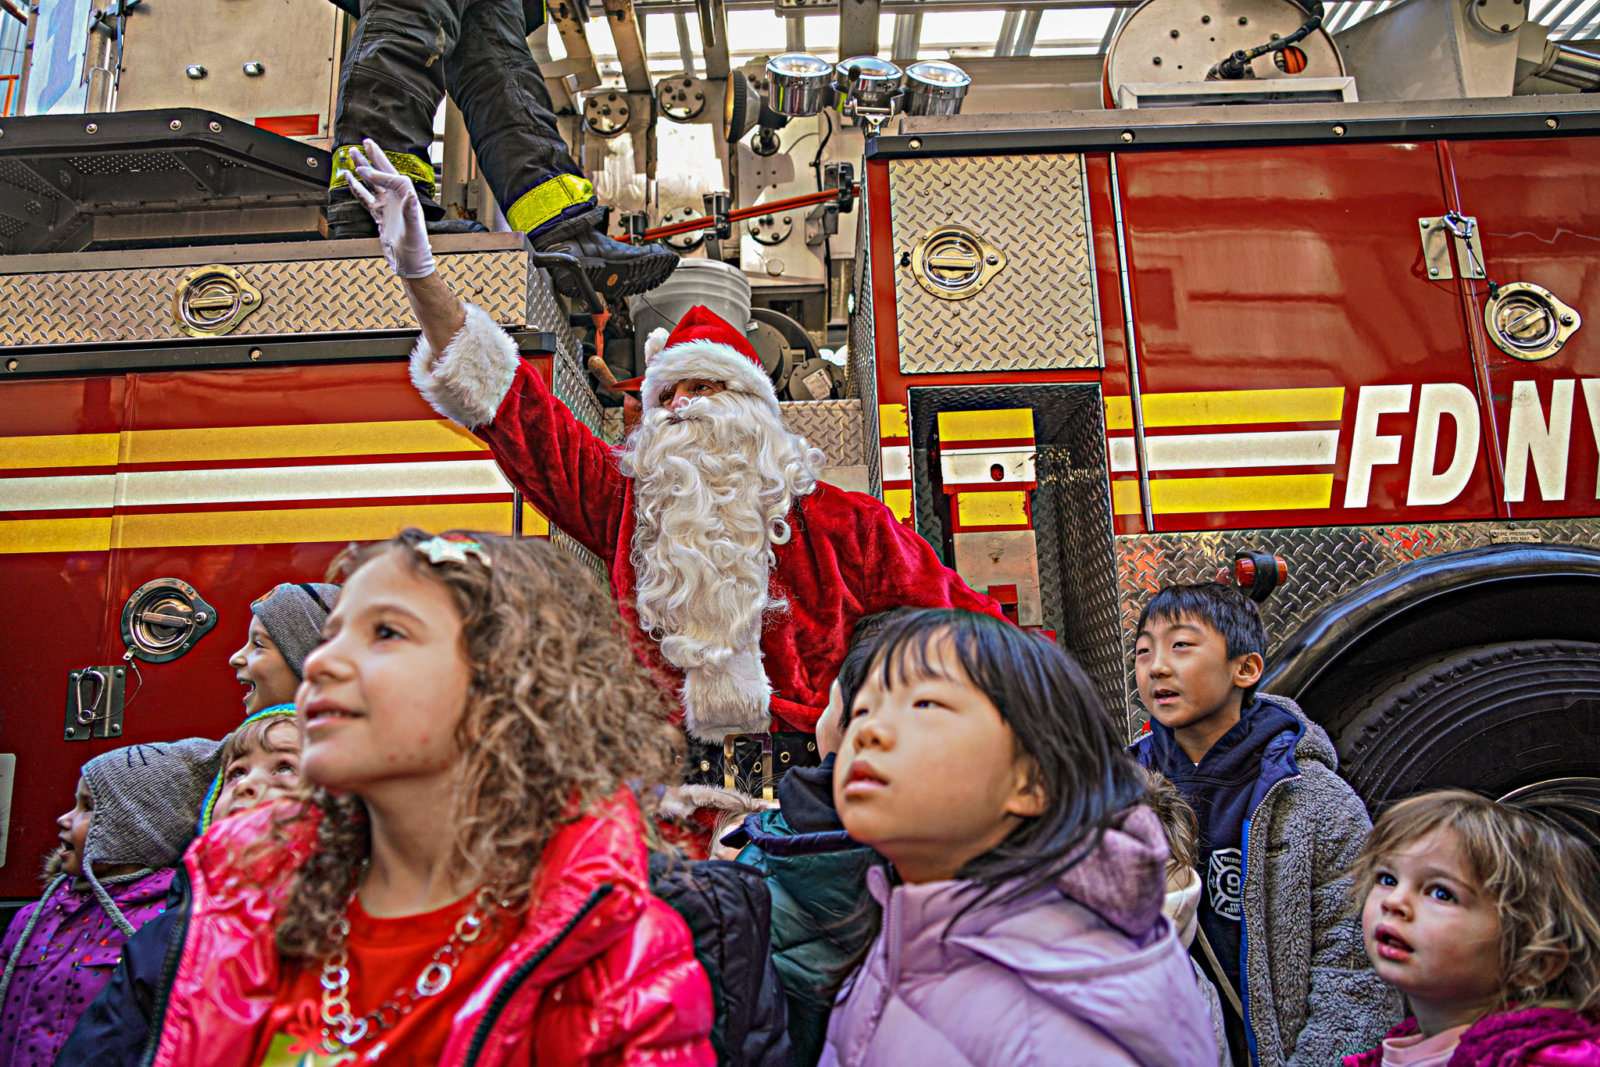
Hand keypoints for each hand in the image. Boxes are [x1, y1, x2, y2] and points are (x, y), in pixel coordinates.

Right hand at [340, 138, 435, 278]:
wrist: (410, 264)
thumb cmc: (416, 250)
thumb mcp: (415, 232)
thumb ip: (411, 213)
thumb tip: (411, 195)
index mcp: (408, 199)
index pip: (393, 178)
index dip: (378, 173)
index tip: (363, 171)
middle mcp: (398, 199)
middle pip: (384, 172)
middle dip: (375, 157)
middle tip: (365, 141)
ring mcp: (387, 205)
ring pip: (372, 182)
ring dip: (362, 167)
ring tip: (352, 153)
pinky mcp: (379, 214)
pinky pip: (365, 196)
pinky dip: (356, 186)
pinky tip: (348, 177)